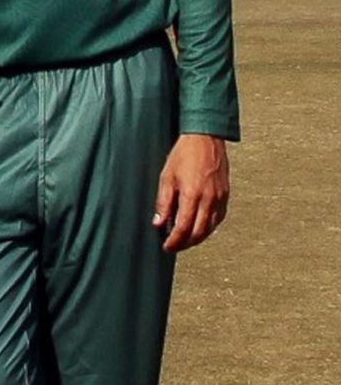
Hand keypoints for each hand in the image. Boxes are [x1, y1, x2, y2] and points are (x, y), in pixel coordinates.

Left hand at [153, 133, 229, 252]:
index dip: (174, 241)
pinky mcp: (225, 195)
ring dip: (197, 238)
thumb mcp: (166, 177)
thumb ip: (163, 202)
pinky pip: (218, 218)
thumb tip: (158, 223)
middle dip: (185, 244)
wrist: (205, 138)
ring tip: (185, 240)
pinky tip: (199, 228)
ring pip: (210, 228)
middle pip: (198, 233)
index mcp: (192, 195)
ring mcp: (220, 198)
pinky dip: (208, 227)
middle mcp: (209, 199)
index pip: (183, 228)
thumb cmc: (184, 154)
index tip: (166, 247)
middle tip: (174, 246)